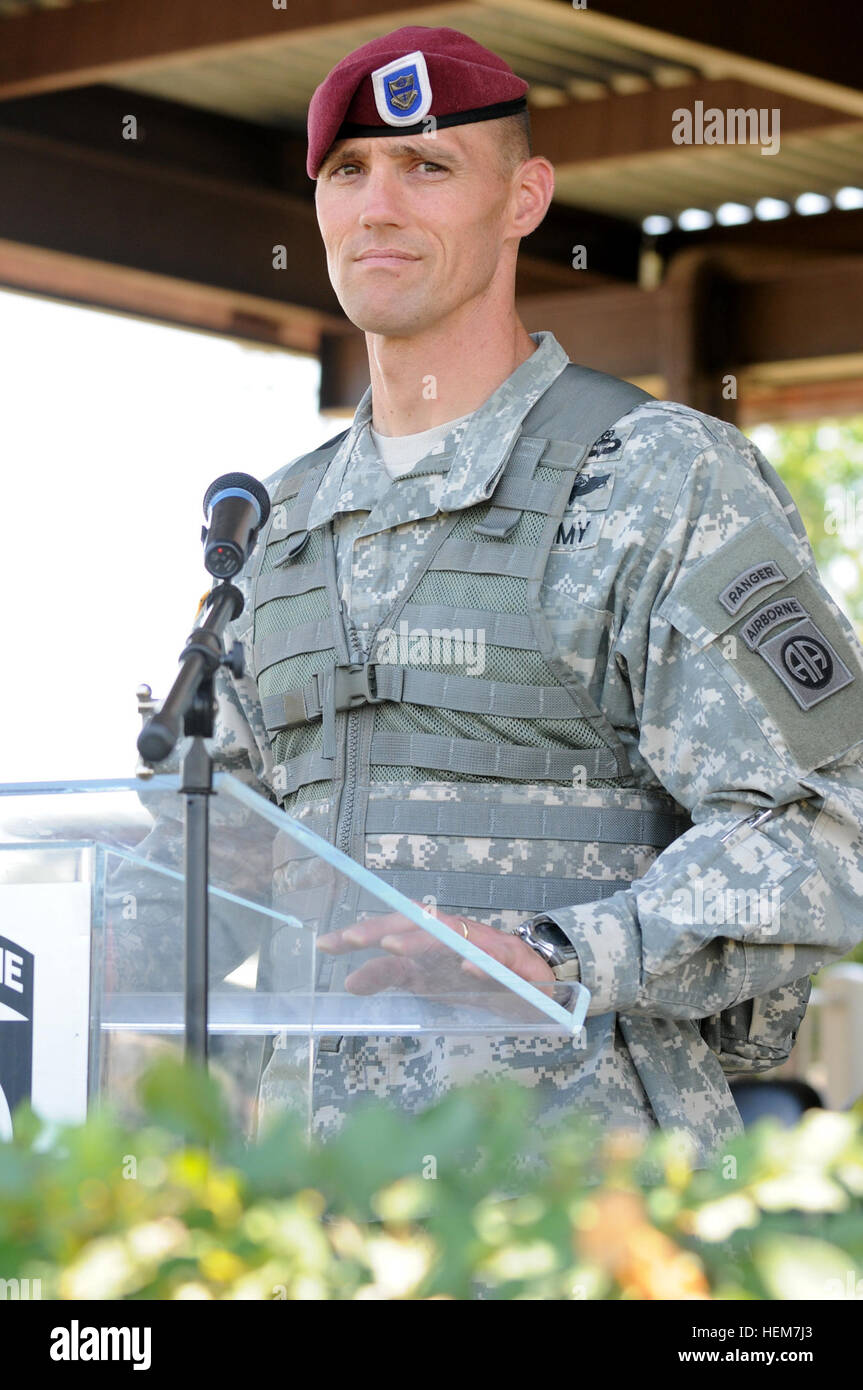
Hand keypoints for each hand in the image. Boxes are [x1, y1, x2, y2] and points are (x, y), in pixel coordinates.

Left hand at [316, 900, 555, 995]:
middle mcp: (456, 934)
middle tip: (353, 940)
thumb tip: (349, 982)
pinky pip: (498, 960)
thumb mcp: (427, 981)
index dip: (362, 933)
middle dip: (385, 928)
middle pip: (418, 923)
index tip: (326, 944)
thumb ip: (391, 977)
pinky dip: (482, 962)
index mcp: (433, 938)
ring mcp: (485, 946)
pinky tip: (467, 968)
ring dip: (423, 940)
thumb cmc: (477, 978)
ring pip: (452, 936)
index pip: (393, 927)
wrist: (537, 988)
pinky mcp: (514, 963)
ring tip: (394, 947)